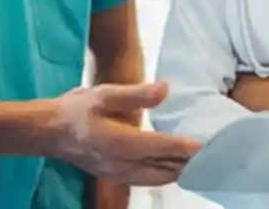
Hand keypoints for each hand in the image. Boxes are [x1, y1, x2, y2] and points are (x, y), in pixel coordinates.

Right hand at [46, 81, 201, 186]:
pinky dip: (168, 173)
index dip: (189, 148)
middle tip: (219, 156)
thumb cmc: (77, 109)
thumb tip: (165, 89)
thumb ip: (136, 93)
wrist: (50, 132)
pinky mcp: (117, 176)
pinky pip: (149, 179)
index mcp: (120, 142)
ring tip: (205, 163)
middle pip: (166, 168)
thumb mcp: (104, 94)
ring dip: (182, 170)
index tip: (212, 146)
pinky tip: (179, 167)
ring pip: (159, 177)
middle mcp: (122, 164)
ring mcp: (119, 174)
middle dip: (192, 164)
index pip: (163, 147)